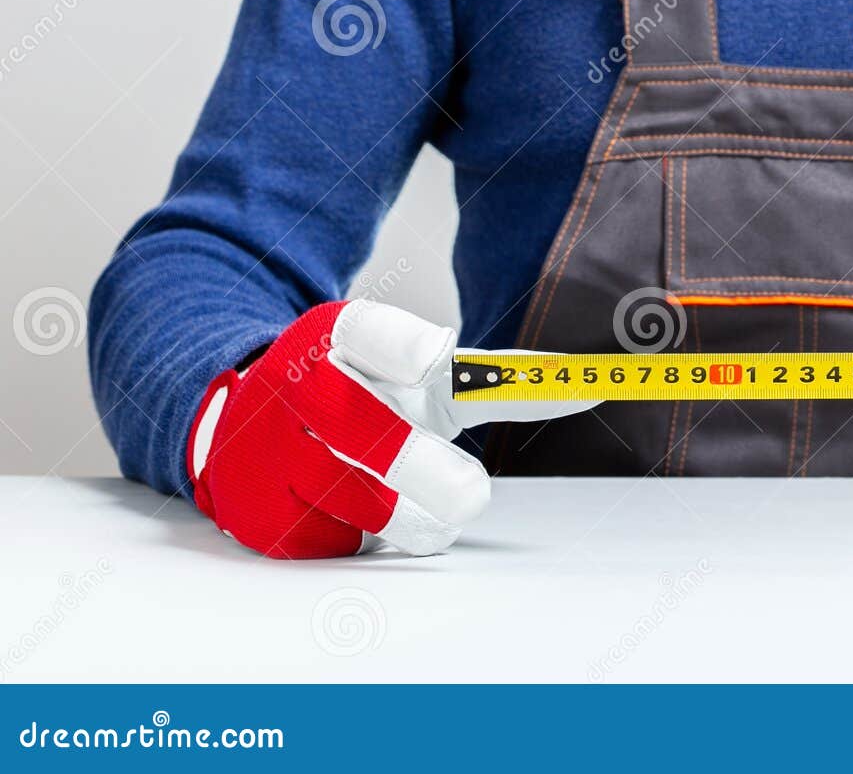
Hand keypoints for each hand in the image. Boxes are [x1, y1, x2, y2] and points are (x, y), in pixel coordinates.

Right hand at [188, 301, 549, 558]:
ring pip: (370, 507)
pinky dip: (379, 537)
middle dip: (430, 474)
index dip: (405, 347)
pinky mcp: (269, 519)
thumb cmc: (359, 391)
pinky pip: (348, 544)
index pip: (372, 333)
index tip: (435, 361)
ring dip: (419, 517)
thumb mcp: (409, 370)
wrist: (243, 425)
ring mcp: (273, 455)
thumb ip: (487, 378)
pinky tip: (363, 514)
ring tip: (427, 501)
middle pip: (367, 434)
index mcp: (337, 338)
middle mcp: (298, 387)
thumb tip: (584, 388)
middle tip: (473, 496)